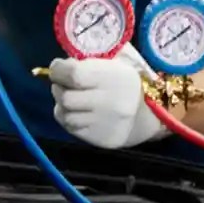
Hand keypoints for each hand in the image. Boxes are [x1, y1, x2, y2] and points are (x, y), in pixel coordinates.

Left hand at [48, 43, 169, 148]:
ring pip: (65, 115)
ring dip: (62, 105)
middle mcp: (109, 103)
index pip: (74, 75)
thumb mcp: (114, 63)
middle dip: (58, 88)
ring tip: (70, 99)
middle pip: (65, 98)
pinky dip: (68, 118)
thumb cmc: (125, 83)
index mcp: (114, 78)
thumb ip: (87, 62)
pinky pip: (71, 128)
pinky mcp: (99, 139)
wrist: (146, 115)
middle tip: (62, 84)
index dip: (58, 71)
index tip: (57, 68)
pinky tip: (77, 112)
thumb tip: (57, 67)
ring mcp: (103, 124)